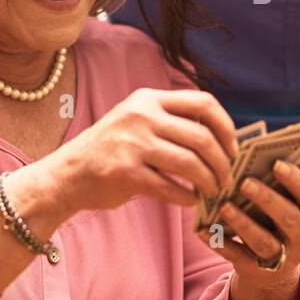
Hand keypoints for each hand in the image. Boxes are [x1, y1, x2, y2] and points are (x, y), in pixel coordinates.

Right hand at [58, 88, 236, 210]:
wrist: (67, 174)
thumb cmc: (110, 150)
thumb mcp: (136, 121)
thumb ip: (170, 122)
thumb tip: (221, 140)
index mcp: (148, 99)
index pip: (203, 102)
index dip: (225, 125)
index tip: (232, 147)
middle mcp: (141, 116)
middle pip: (202, 137)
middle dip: (222, 163)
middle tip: (227, 179)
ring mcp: (132, 144)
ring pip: (191, 164)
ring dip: (209, 182)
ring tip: (212, 192)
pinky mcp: (126, 174)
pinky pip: (171, 188)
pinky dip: (187, 197)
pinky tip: (190, 201)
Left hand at [206, 159, 299, 288]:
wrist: (275, 269)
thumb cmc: (281, 219)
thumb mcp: (292, 205)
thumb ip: (283, 185)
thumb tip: (256, 155)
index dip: (295, 179)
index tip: (276, 164)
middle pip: (288, 218)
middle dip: (267, 198)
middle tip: (245, 182)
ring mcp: (283, 259)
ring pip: (263, 241)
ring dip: (243, 223)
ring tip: (224, 206)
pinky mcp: (258, 271)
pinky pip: (236, 256)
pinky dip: (219, 243)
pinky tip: (202, 230)